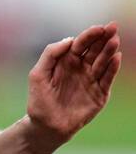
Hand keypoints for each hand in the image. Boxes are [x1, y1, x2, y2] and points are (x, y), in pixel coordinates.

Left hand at [26, 22, 120, 148]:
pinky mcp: (99, 94)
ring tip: (114, 40)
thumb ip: (51, 54)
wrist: (46, 125)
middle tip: (112, 27)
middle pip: (95, 50)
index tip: (98, 28)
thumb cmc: (39, 100)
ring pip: (103, 62)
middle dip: (104, 38)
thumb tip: (69, 39)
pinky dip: (112, 68)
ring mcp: (92, 80)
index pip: (81, 44)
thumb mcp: (38, 74)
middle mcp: (81, 68)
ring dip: (109, 51)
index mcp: (66, 61)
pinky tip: (115, 58)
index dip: (90, 35)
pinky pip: (107, 78)